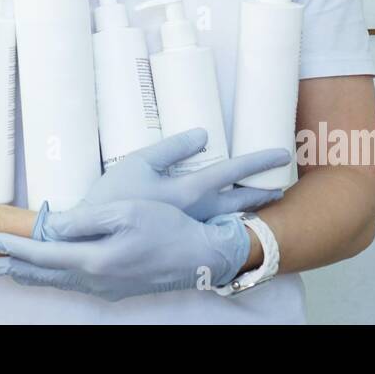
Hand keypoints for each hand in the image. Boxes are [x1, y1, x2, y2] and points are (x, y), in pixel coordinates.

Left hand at [0, 199, 249, 301]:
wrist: (200, 256)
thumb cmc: (166, 227)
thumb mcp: (125, 211)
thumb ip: (85, 220)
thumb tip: (52, 227)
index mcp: (96, 260)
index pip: (45, 256)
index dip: (18, 249)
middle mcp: (97, 280)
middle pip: (47, 276)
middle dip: (18, 269)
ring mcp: (107, 289)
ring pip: (61, 282)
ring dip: (35, 275)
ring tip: (14, 270)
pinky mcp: (117, 290)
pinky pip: (76, 283)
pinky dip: (56, 277)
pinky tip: (53, 272)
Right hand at [29, 128, 289, 240]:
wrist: (92, 238)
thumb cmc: (112, 197)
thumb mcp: (139, 162)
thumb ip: (172, 147)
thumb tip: (203, 134)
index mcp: (189, 192)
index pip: (231, 171)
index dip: (257, 160)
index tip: (281, 153)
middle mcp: (196, 214)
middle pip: (239, 200)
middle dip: (261, 191)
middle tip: (282, 184)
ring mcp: (188, 230)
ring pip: (229, 218)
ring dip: (248, 209)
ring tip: (264, 200)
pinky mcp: (178, 240)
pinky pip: (212, 230)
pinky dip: (227, 223)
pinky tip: (230, 219)